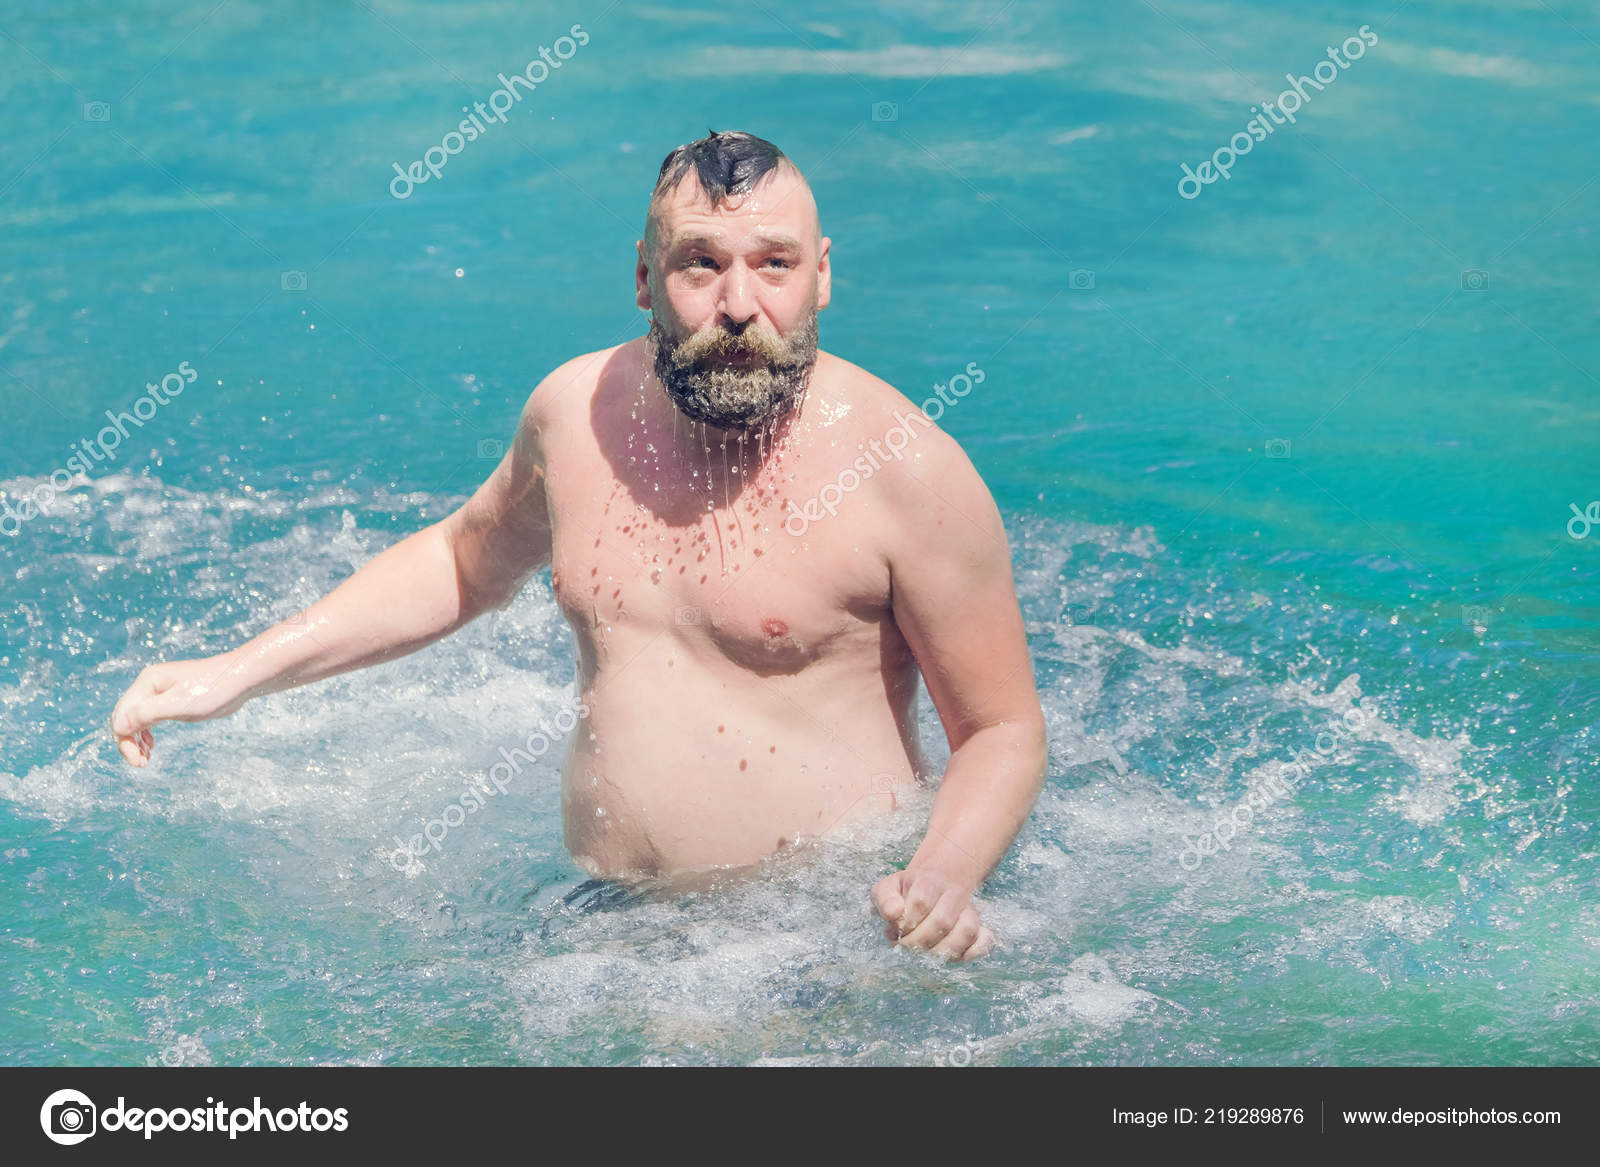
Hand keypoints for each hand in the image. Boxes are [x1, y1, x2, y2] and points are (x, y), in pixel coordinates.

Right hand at [110, 655, 246, 766]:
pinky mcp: (170, 700)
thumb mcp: (180, 704)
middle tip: (141, 764)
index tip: (137, 761)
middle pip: (125, 717)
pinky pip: (148, 718)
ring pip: (135, 719)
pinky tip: (150, 747)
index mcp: (147, 682)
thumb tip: (118, 726)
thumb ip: (148, 713)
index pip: (122, 714)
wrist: (240, 679)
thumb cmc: (213, 689)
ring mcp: (159, 692)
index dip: (124, 740)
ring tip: (145, 760)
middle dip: (128, 742)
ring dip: (136, 740)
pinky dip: (145, 734)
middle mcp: (149, 685)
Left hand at [871, 867, 994, 961]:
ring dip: (943, 950)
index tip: (895, 930)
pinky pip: (985, 941)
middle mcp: (953, 894)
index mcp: (928, 882)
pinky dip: (972, 953)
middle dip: (919, 941)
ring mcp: (969, 911)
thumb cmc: (906, 894)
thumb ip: (884, 899)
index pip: (921, 901)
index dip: (906, 922)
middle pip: (942, 921)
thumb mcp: (888, 889)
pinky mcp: (979, 927)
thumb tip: (894, 914)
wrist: (933, 885)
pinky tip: (952, 957)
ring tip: (926, 953)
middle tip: (906, 946)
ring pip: (966, 930)